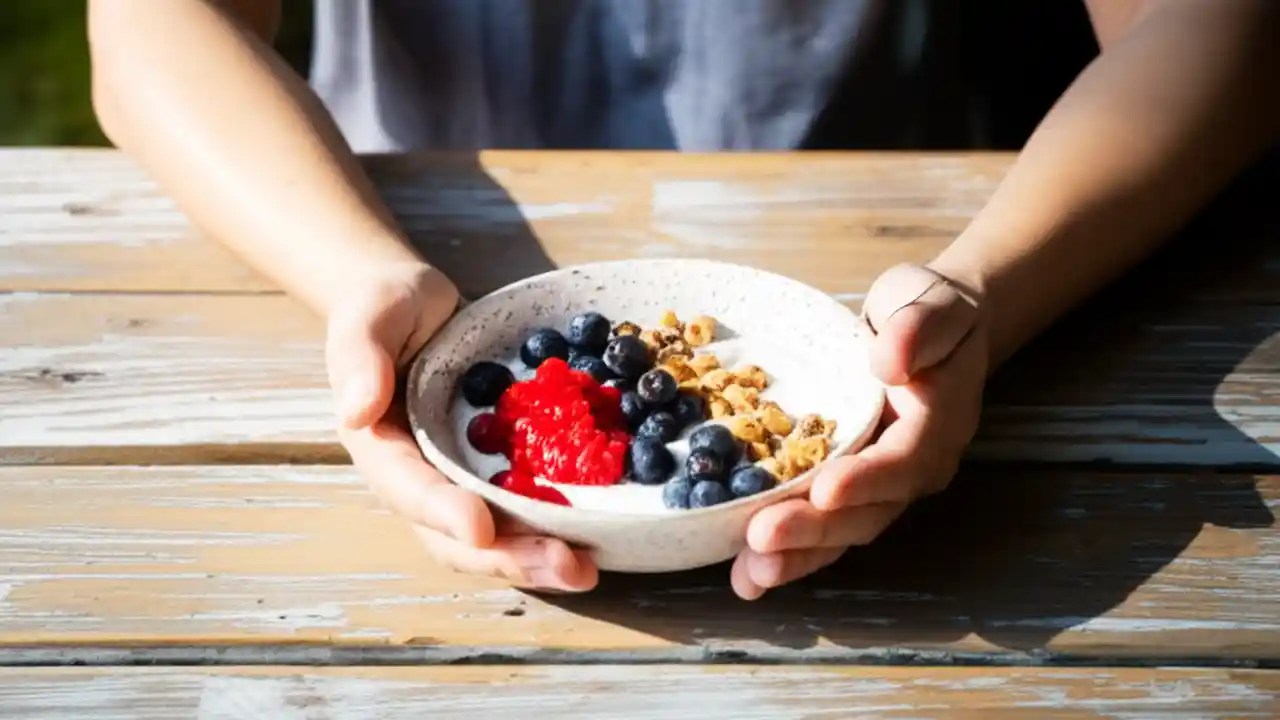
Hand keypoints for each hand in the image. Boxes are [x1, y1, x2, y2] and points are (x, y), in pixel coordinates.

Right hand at [328, 262, 598, 591]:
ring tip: (585, 570)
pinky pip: (524, 508)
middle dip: (508, 558)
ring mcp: (461, 479)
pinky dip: (555, 527)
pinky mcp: (497, 470)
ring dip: (537, 558)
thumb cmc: (384, 306)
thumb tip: (357, 410)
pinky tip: (595, 536)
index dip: (443, 513)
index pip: (409, 490)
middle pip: (456, 537)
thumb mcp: (367, 316)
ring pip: (494, 537)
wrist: (414, 303)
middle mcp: (420, 479)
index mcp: (380, 449)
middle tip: (565, 567)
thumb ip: (359, 358)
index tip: (480, 526)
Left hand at [731, 263, 986, 599]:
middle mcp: (912, 467)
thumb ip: (918, 327)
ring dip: (795, 556)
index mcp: (938, 425)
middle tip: (761, 540)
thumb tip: (890, 360)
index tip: (823, 491)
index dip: (865, 480)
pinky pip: (822, 525)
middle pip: (866, 512)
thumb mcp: (928, 301)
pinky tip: (746, 572)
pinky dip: (787, 551)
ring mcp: (881, 484)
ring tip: (749, 575)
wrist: (923, 323)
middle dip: (814, 532)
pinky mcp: (849, 487)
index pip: (902, 461)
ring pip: (841, 531)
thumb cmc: (925, 308)